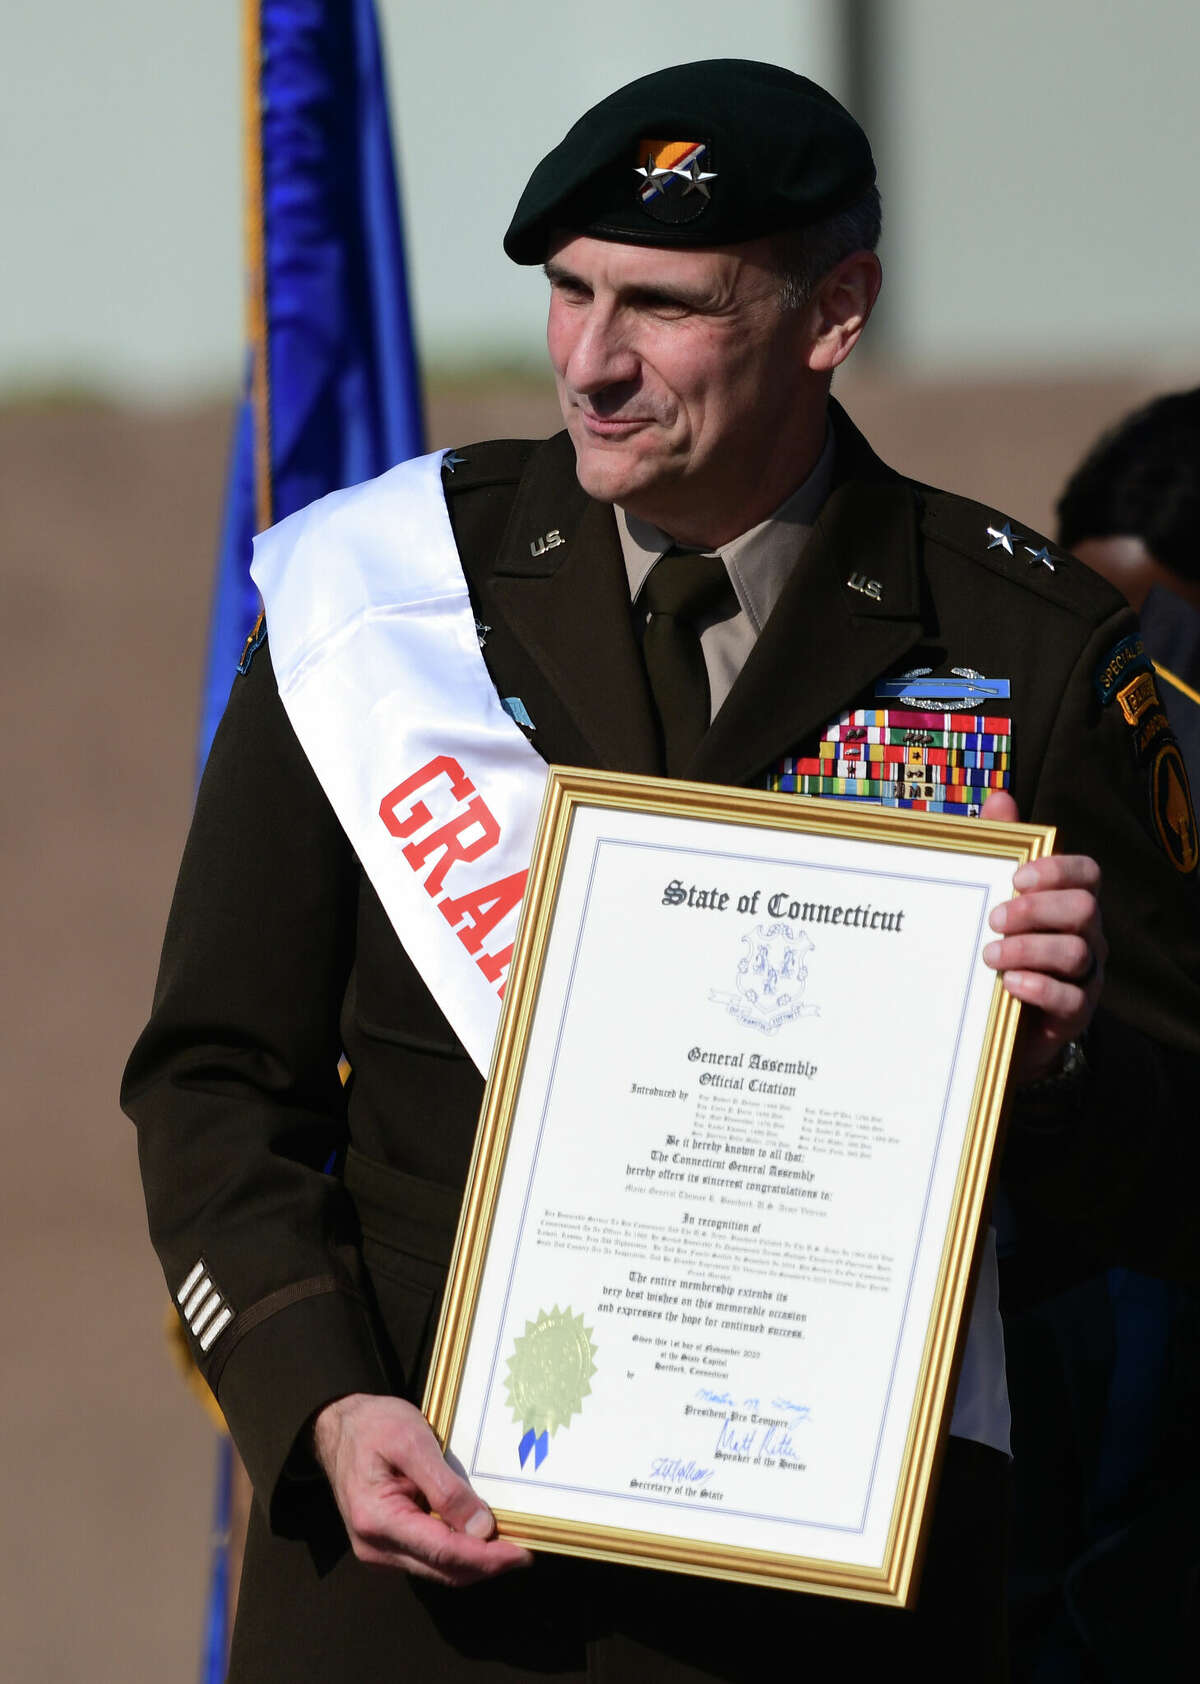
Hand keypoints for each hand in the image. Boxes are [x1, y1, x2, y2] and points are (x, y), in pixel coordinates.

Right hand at [312, 1392, 533, 1584]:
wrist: (340, 1426)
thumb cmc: (374, 1426)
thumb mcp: (412, 1442)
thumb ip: (445, 1487)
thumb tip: (481, 1528)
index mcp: (377, 1520)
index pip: (443, 1552)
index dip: (486, 1558)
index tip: (521, 1554)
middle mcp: (375, 1547)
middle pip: (443, 1570)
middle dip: (486, 1565)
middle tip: (524, 1551)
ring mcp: (380, 1550)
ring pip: (438, 1570)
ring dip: (474, 1562)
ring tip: (508, 1545)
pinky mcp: (388, 1546)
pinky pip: (429, 1559)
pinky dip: (458, 1553)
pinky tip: (479, 1538)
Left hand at [980, 791, 1105, 1085]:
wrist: (999, 1021)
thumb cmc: (1000, 948)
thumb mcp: (994, 898)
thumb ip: (1001, 851)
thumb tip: (1000, 798)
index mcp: (1069, 903)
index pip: (1087, 873)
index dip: (1057, 870)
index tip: (1016, 878)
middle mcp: (1086, 935)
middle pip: (1084, 909)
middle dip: (1038, 910)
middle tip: (994, 918)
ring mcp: (1085, 975)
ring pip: (1077, 952)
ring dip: (1031, 949)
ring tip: (990, 955)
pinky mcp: (1075, 1013)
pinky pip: (1072, 998)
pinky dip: (1041, 987)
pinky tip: (1010, 983)